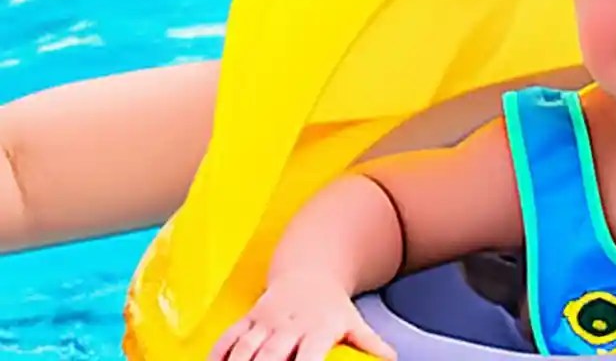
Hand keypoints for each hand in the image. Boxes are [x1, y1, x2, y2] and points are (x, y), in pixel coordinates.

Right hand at [209, 274, 396, 360]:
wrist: (311, 270)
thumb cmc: (332, 307)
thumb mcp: (353, 322)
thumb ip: (369, 342)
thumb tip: (391, 358)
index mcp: (318, 329)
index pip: (309, 357)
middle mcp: (290, 324)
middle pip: (269, 356)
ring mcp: (266, 320)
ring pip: (245, 347)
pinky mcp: (248, 317)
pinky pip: (228, 337)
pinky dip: (218, 354)